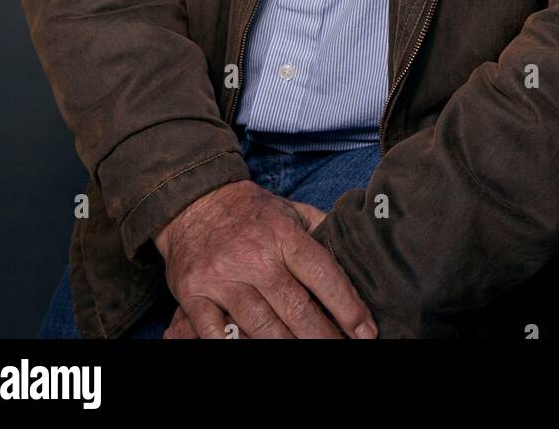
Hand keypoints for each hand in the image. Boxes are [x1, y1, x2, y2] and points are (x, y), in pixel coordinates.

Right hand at [154, 180, 376, 339]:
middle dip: (325, 336)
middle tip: (344, 351)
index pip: (322, 273)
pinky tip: (259, 352)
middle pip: (296, 307)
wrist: (192, 201)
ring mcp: (222, 278)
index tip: (366, 331)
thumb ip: (319, 230)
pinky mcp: (194, 294)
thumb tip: (354, 251)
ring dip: (289, 348)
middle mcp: (253, 256)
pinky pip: (217, 334)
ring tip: (312, 356)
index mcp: (281, 233)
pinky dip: (236, 346)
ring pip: (262, 326)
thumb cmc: (249, 211)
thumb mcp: (289, 209)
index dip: (348, 306)